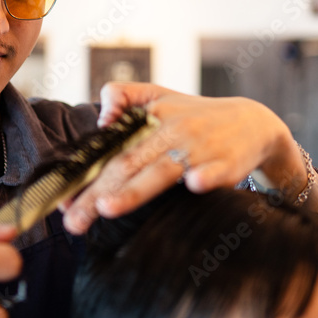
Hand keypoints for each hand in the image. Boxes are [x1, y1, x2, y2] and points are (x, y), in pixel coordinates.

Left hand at [61, 82, 306, 233]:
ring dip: (136, 190)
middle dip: (98, 194)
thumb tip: (101, 119)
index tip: (63, 200)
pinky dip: (204, 177)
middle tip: (74, 222)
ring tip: (108, 208)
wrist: (253, 123)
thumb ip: (124, 96)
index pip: (112, 150)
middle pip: (129, 164)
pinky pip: (213, 171)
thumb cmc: (198, 116)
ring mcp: (199, 148)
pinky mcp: (225, 163)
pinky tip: (193, 185)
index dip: (86, 174)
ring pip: (163, 171)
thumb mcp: (160, 95)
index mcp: (152, 118)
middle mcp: (172, 131)